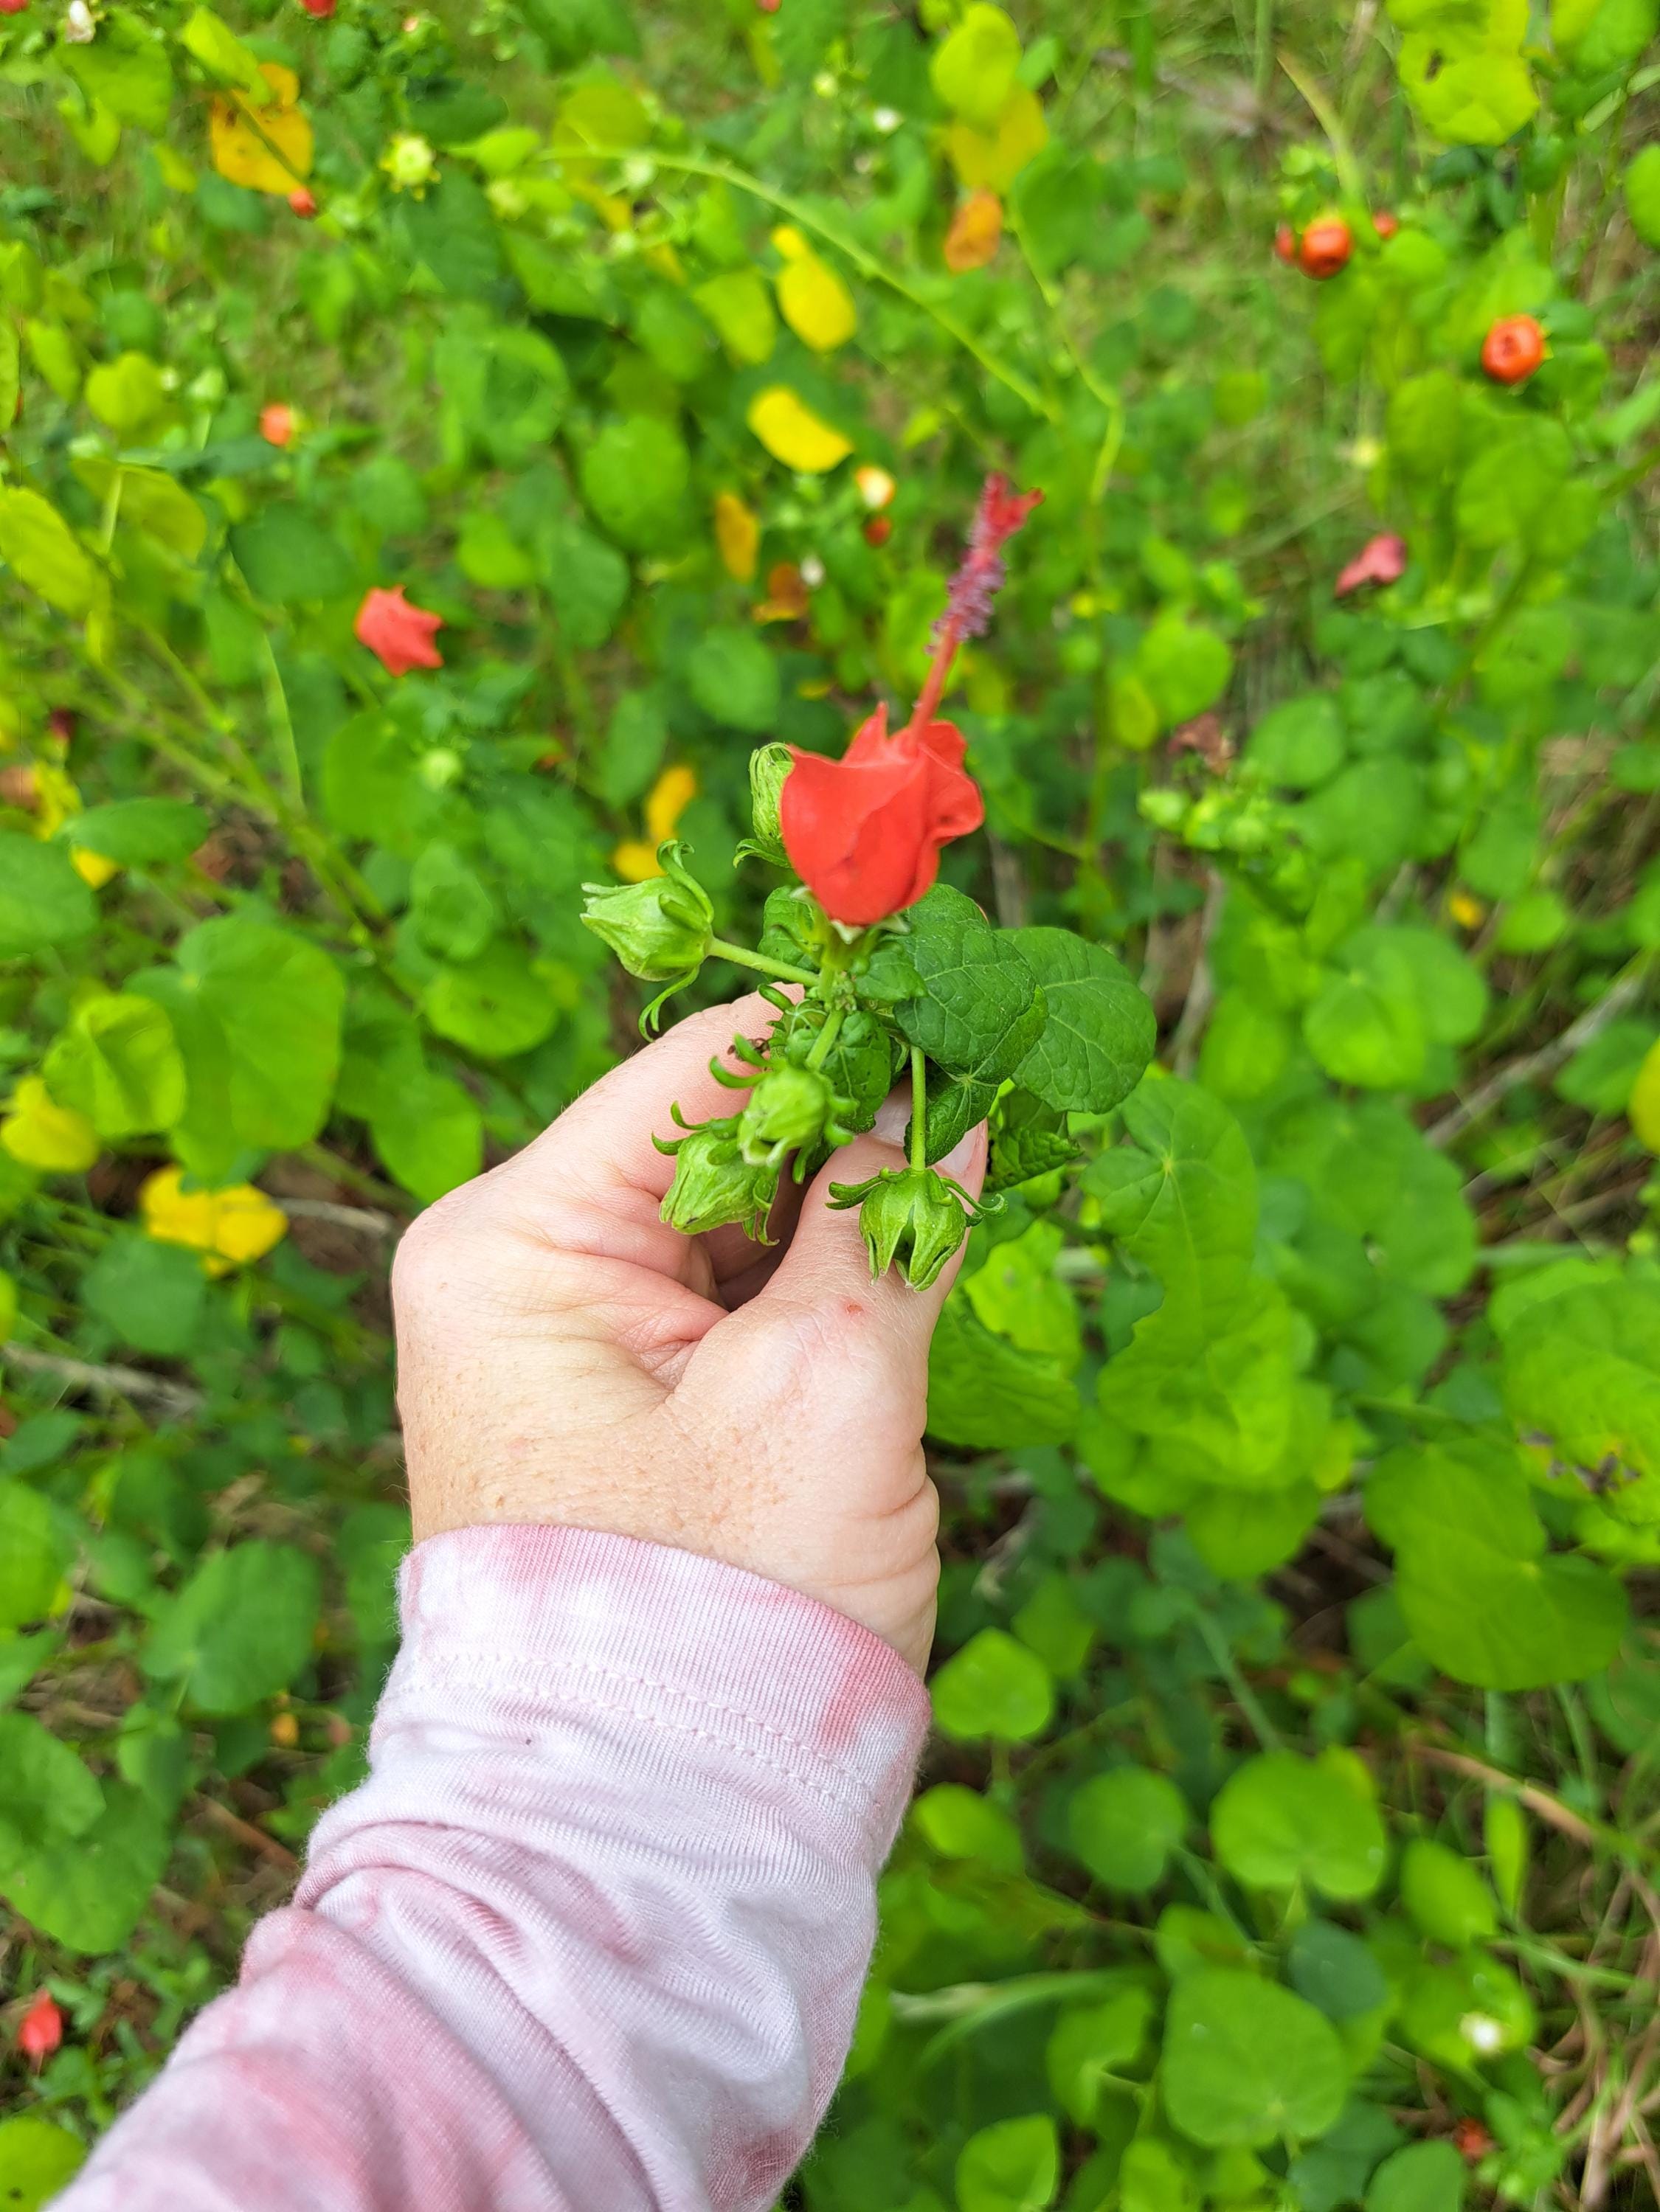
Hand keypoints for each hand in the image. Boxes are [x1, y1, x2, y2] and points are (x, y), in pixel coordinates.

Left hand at [391, 994, 985, 1673]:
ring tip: (968, 1167)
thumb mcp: (827, 1386)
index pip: (691, 1070)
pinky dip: (828, 1278)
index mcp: (514, 1243)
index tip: (951, 1001)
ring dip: (850, 1201)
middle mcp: (519, 1276)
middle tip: (984, 1089)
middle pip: (713, 1139)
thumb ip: (890, 1224)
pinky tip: (919, 1254)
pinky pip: (738, 1300)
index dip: (830, 1030)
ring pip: (738, 1220)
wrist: (661, 1817)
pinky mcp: (631, 1406)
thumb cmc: (727, 1604)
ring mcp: (573, 1344)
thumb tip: (950, 1109)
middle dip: (850, 1122)